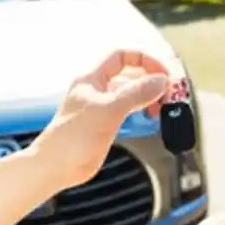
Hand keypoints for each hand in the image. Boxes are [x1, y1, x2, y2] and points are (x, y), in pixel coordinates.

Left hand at [33, 50, 172, 188]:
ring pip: (132, 94)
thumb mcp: (108, 110)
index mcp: (92, 79)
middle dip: (151, 81)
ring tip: (161, 109)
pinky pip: (130, 112)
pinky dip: (143, 112)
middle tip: (169, 94)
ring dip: (149, 98)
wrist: (55, 167)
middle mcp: (98, 90)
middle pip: (130, 76)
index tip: (163, 74)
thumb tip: (162, 81)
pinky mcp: (106, 125)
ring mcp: (102, 108)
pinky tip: (151, 120)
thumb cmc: (73, 137)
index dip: (144, 61)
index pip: (122, 57)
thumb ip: (135, 93)